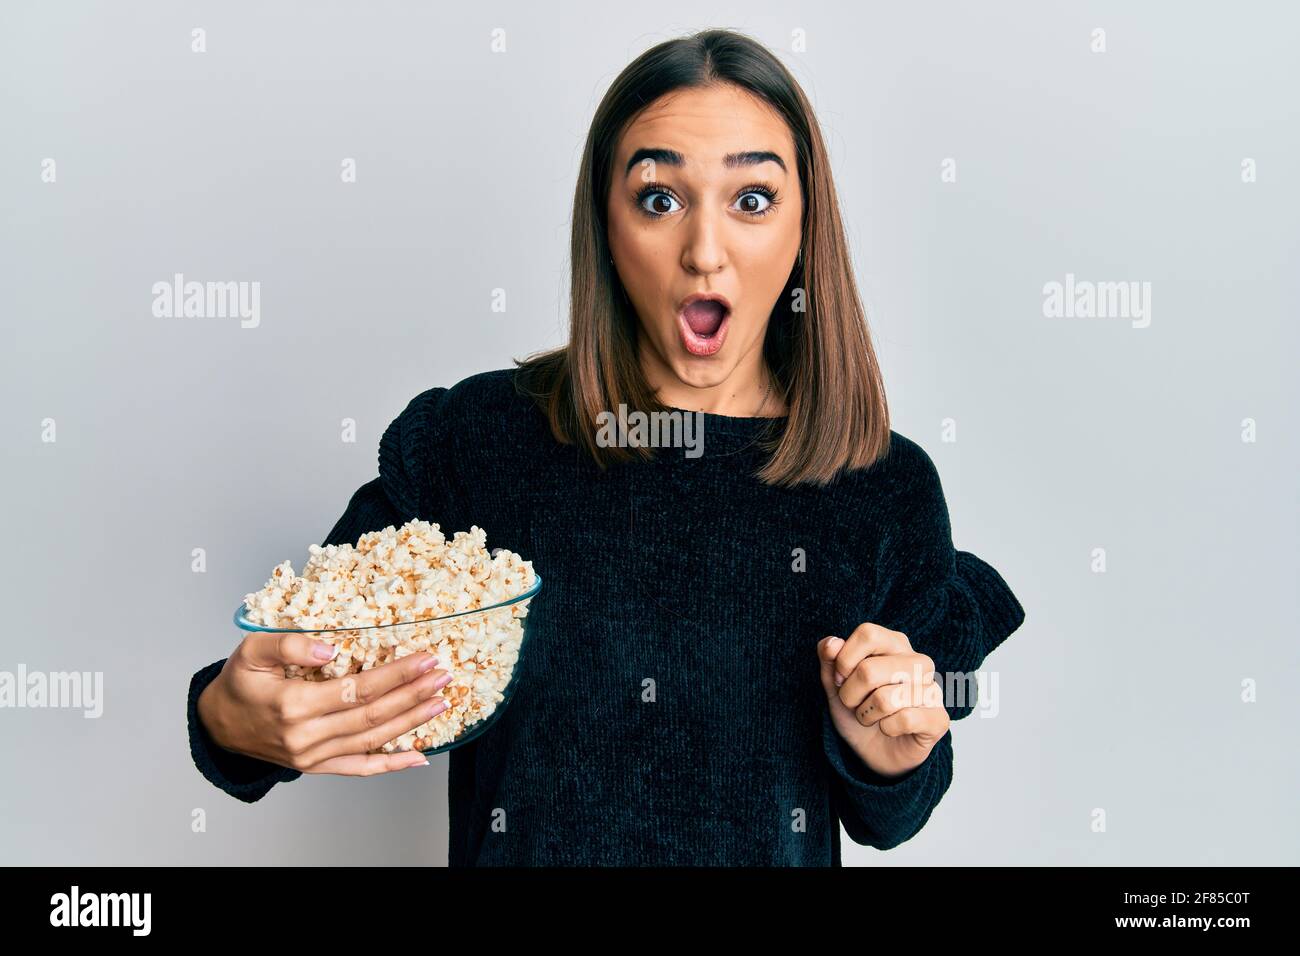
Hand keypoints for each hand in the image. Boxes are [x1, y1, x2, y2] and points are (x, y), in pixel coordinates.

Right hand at [196, 633, 452, 775]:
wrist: (218, 725)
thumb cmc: (239, 682)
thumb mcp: (252, 650)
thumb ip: (289, 644)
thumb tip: (330, 650)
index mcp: (293, 705)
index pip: (358, 689)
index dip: (396, 675)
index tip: (425, 659)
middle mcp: (306, 736)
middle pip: (372, 715)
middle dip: (413, 695)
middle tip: (444, 676)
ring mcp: (313, 757)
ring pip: (372, 740)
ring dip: (412, 723)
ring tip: (440, 702)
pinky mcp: (317, 766)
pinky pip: (360, 768)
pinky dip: (392, 765)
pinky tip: (420, 757)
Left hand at [817, 623, 949, 778]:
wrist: (876, 752)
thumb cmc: (859, 710)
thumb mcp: (835, 685)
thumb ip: (830, 659)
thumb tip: (831, 643)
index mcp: (895, 643)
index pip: (868, 634)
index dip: (844, 660)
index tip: (839, 679)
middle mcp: (919, 661)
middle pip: (869, 670)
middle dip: (850, 695)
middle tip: (855, 704)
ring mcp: (932, 689)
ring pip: (885, 698)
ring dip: (866, 714)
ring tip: (871, 717)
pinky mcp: (939, 718)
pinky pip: (905, 719)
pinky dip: (887, 728)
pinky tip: (890, 729)